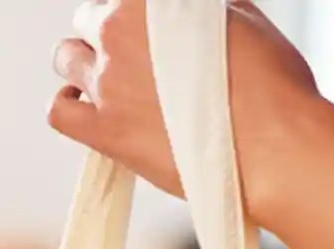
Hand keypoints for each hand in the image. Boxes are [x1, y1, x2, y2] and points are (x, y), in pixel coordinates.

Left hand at [48, 0, 320, 222]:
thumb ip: (205, 9)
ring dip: (85, 62)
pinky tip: (84, 102)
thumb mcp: (244, 19)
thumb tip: (194, 12)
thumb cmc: (271, 87)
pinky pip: (59, 110)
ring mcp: (106, 83)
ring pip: (67, 58)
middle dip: (110, 32)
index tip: (149, 27)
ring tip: (111, 78)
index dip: (136, 12)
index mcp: (149, 3)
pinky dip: (67, 102)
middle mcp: (119, 34)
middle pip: (92, 20)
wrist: (273, 148)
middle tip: (137, 54)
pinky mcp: (102, 130)